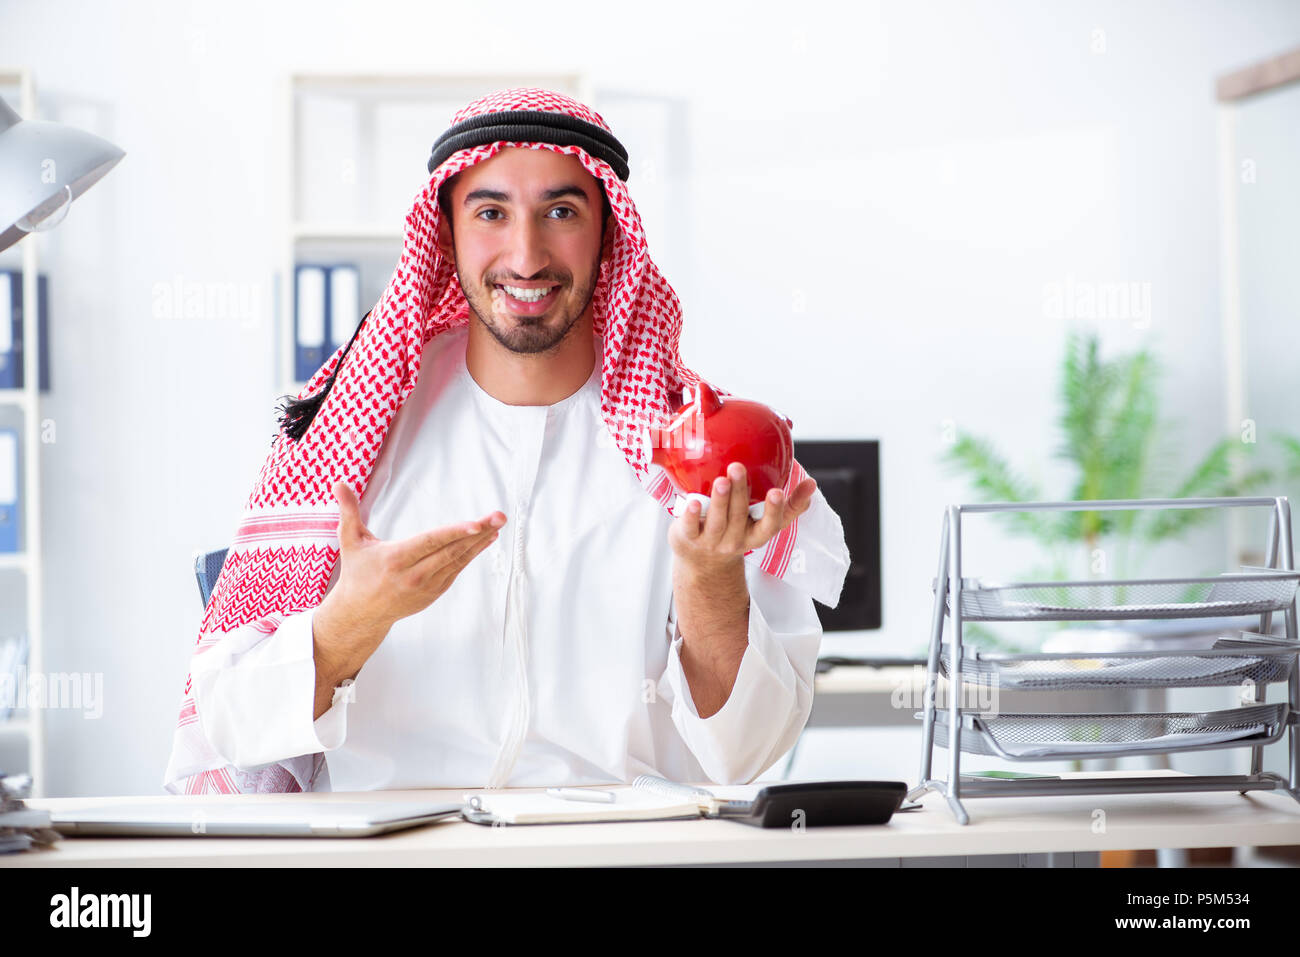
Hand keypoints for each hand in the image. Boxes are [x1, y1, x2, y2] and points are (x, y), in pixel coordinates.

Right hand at [314, 480, 505, 676]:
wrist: (361, 613)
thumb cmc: (356, 572)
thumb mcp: (350, 541)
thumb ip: (348, 511)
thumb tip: (339, 483)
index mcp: (396, 559)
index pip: (431, 542)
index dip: (456, 533)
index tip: (478, 524)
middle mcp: (414, 575)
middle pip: (452, 550)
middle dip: (479, 532)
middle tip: (500, 515)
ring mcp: (427, 586)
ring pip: (458, 561)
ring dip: (480, 542)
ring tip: (498, 524)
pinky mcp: (434, 593)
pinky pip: (457, 570)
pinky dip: (472, 555)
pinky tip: (485, 540)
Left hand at [667, 462, 816, 571]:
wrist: (704, 563)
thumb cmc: (738, 533)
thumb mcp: (765, 525)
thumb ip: (790, 506)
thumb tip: (812, 484)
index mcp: (755, 535)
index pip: (769, 525)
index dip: (774, 509)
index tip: (777, 492)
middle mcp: (734, 540)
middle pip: (738, 516)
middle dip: (739, 492)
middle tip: (737, 468)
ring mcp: (711, 540)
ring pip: (716, 520)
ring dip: (719, 499)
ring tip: (721, 480)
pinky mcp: (688, 538)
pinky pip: (689, 527)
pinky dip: (690, 514)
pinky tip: (692, 501)